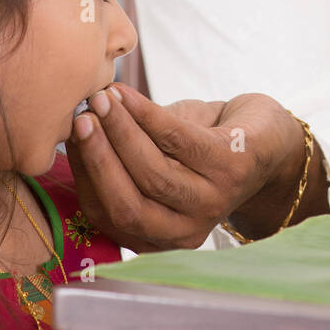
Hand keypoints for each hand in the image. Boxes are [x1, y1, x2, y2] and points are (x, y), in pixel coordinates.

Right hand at [66, 83, 306, 252]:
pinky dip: (146, 114)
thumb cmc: (198, 149)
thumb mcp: (154, 160)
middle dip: (98, 159)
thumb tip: (68, 126)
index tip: (64, 135)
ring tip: (101, 97)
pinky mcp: (231, 166)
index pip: (105, 214)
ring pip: (152, 174)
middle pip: (126, 204)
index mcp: (157, 236)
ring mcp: (211, 201)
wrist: (264, 139)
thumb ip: (117, 156)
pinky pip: (178, 140)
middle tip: (80, 118)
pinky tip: (125, 93)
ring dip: (120, 132)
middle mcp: (184, 230)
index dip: (82, 175)